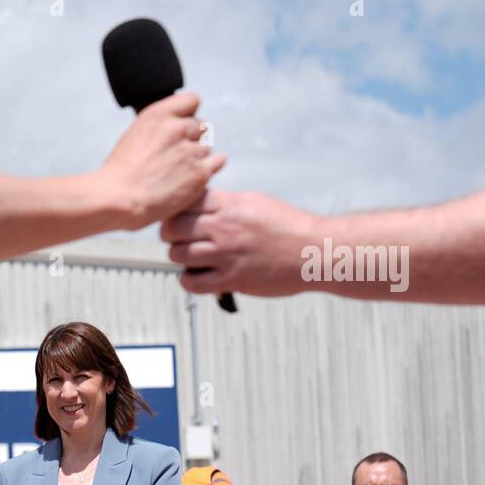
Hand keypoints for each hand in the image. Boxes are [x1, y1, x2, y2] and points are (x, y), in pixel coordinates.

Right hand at [101, 92, 225, 230]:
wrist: (117, 199)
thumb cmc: (120, 173)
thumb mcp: (134, 135)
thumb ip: (158, 128)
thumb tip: (172, 129)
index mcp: (158, 115)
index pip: (191, 101)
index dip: (188, 115)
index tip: (181, 128)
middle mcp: (177, 128)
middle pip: (200, 125)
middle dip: (191, 139)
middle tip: (176, 156)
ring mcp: (190, 150)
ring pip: (207, 145)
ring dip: (197, 156)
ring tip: (178, 172)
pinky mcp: (200, 173)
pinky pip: (219, 160)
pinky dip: (210, 167)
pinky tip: (196, 175)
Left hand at [161, 190, 323, 297]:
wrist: (314, 252)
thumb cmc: (289, 227)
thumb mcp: (255, 202)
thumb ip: (225, 202)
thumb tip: (201, 203)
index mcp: (231, 204)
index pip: (185, 202)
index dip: (175, 210)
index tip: (176, 217)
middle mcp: (225, 227)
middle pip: (173, 228)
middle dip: (170, 234)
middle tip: (177, 239)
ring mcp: (227, 254)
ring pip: (178, 255)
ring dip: (179, 257)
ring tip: (190, 258)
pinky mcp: (231, 279)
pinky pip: (192, 282)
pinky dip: (189, 280)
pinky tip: (197, 276)